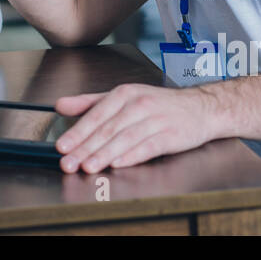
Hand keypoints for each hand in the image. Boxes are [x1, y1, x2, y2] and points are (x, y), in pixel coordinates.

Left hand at [53, 83, 215, 172]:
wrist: (200, 107)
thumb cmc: (158, 104)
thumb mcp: (123, 96)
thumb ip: (90, 103)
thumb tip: (60, 106)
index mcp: (124, 93)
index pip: (96, 115)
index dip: (77, 132)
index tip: (62, 146)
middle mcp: (139, 104)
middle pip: (108, 129)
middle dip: (86, 148)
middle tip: (69, 162)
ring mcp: (156, 119)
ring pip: (126, 138)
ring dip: (105, 154)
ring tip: (88, 166)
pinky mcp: (172, 135)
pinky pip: (149, 146)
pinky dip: (132, 156)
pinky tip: (118, 164)